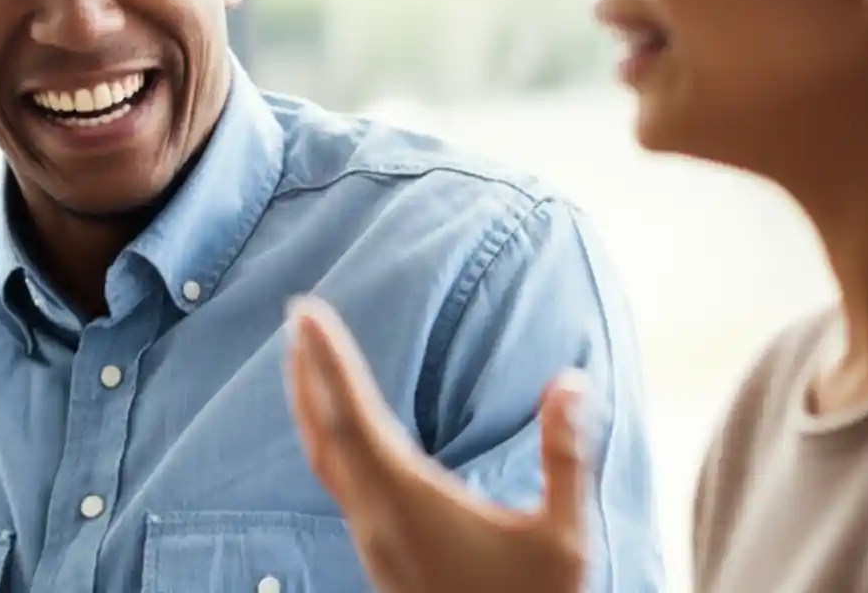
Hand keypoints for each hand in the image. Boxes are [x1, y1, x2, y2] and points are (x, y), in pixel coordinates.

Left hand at [285, 296, 589, 592]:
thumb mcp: (564, 538)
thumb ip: (565, 456)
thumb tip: (572, 380)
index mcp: (409, 504)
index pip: (355, 417)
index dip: (329, 361)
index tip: (306, 313)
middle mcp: (377, 519)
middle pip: (326, 433)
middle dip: (308, 371)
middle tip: (296, 317)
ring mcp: (374, 539)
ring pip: (326, 460)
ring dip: (313, 405)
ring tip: (306, 362)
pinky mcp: (381, 553)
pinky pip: (339, 481)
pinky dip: (330, 438)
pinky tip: (342, 431)